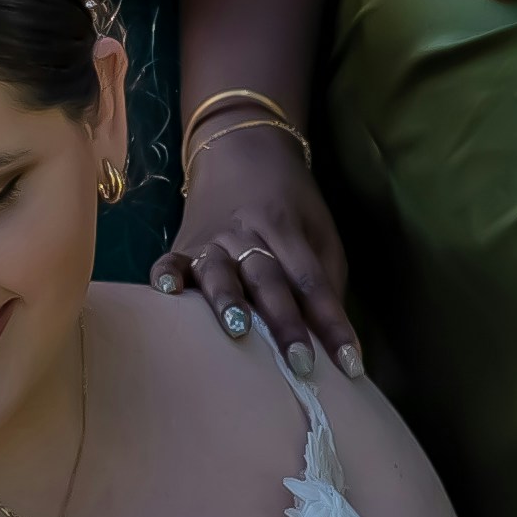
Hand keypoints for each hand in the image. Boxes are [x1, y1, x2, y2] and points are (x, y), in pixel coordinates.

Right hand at [157, 113, 358, 363]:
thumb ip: (325, 279)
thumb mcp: (319, 230)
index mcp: (288, 229)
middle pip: (269, 281)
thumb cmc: (288, 201)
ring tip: (237, 331)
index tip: (350, 365)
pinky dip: (167, 276)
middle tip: (301, 364)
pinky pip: (170, 261)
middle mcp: (248, 235)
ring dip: (228, 300)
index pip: (313, 281)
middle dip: (285, 324)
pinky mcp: (181, 246)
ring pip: (220, 272)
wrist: (239, 151)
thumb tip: (330, 338)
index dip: (332, 323)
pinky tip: (167, 293)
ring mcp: (211, 241)